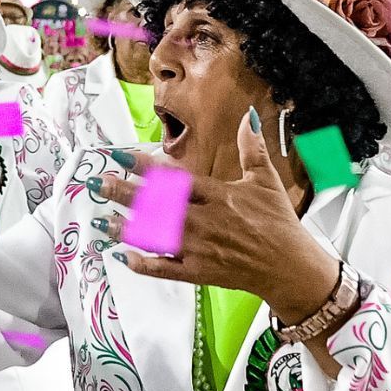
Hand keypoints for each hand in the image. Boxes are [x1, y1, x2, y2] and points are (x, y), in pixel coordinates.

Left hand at [94, 111, 341, 324]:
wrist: (290, 268)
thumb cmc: (278, 223)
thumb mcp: (266, 181)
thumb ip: (252, 148)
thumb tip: (248, 117)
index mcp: (219, 196)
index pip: (176, 178)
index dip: (146, 167)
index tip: (121, 156)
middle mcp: (205, 221)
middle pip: (158, 206)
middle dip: (126, 194)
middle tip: (99, 183)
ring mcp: (200, 249)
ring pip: (156, 237)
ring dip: (127, 229)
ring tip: (102, 220)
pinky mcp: (199, 273)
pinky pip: (166, 269)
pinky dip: (144, 265)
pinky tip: (123, 257)